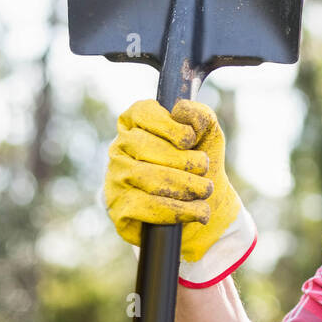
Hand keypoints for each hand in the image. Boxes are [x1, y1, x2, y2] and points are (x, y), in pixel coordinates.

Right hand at [104, 98, 256, 285]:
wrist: (199, 205)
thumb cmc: (197, 163)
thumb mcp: (206, 135)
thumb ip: (199, 116)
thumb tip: (180, 110)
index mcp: (134, 124)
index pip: (141, 114)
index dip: (169, 125)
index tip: (190, 139)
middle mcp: (118, 149)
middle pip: (145, 147)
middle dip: (184, 160)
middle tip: (204, 168)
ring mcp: (115, 179)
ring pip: (146, 177)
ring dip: (185, 185)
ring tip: (205, 190)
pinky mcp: (119, 209)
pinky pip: (144, 207)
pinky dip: (178, 210)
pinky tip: (197, 211)